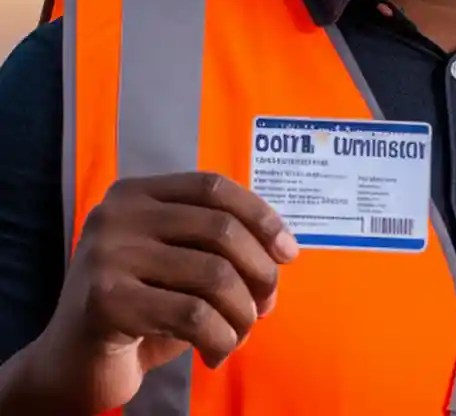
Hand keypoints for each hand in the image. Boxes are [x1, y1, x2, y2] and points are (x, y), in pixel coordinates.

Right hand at [29, 172, 297, 413]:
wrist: (73, 363)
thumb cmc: (140, 309)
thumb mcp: (179, 264)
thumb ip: (218, 245)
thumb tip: (282, 250)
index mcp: (136, 195)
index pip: (213, 186)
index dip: (261, 217)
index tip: (288, 253)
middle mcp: (116, 215)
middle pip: (221, 229)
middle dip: (260, 272)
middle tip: (265, 306)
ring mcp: (107, 256)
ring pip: (214, 275)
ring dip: (242, 313)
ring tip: (239, 334)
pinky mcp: (106, 302)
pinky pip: (194, 315)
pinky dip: (220, 339)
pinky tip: (214, 353)